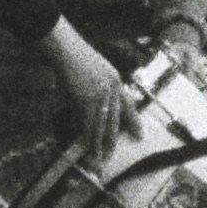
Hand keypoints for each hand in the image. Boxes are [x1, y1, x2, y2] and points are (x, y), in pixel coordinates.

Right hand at [44, 23, 127, 149]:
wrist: (66, 49)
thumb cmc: (77, 56)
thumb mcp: (98, 70)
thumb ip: (101, 88)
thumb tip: (95, 109)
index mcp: (117, 81)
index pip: (129, 106)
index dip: (134, 122)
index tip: (140, 135)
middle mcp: (112, 90)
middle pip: (114, 121)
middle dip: (111, 141)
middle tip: (109, 156)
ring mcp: (100, 96)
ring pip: (100, 127)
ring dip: (97, 145)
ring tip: (97, 159)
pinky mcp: (86, 100)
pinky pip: (86, 124)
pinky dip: (85, 136)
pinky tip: (84, 145)